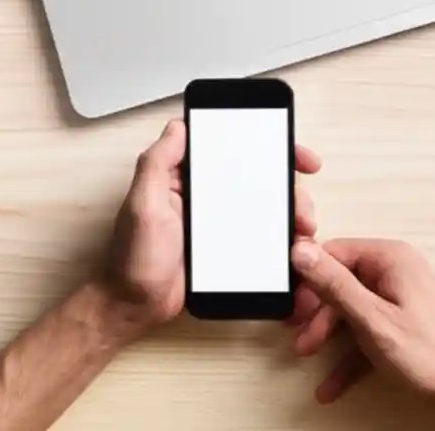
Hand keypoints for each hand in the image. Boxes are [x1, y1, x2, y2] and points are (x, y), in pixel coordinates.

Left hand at [102, 120, 322, 330]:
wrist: (136, 307)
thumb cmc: (132, 259)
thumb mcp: (142, 206)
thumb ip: (157, 164)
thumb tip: (179, 126)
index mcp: (180, 177)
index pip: (224, 147)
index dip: (259, 142)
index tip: (287, 148)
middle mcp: (199, 193)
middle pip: (251, 175)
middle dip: (284, 183)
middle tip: (303, 204)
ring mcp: (213, 219)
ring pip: (260, 204)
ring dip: (286, 211)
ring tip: (303, 229)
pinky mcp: (222, 244)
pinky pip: (256, 232)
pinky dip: (277, 234)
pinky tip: (293, 245)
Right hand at [288, 239, 434, 406]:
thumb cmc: (434, 356)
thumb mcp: (373, 319)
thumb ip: (335, 285)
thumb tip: (302, 252)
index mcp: (391, 259)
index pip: (335, 252)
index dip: (310, 277)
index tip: (293, 301)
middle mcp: (397, 272)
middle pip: (342, 283)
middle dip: (318, 313)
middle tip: (300, 333)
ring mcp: (402, 298)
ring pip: (352, 310)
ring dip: (328, 335)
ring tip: (309, 355)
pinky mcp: (404, 323)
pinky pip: (367, 332)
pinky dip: (349, 355)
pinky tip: (332, 382)